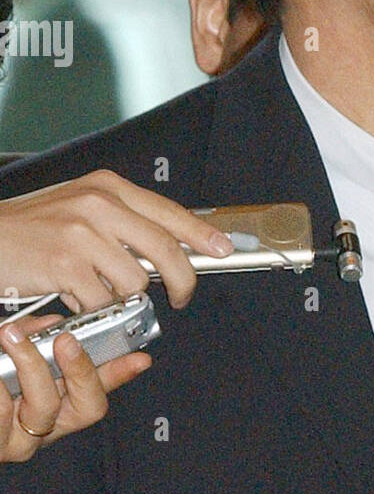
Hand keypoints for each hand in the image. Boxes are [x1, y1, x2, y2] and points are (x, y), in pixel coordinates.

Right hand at [0, 170, 233, 310]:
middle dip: (183, 280)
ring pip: (136, 279)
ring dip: (125, 296)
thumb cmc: (32, 227)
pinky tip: (78, 296)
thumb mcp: (80, 208)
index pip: (169, 211)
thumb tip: (167, 248)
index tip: (223, 249)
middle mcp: (98, 204)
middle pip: (165, 248)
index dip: (201, 234)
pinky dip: (97, 307)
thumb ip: (122, 221)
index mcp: (107, 187)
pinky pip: (104, 299)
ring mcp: (82, 233)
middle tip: (181, 296)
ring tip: (101, 289)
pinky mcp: (66, 264)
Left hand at [0, 318, 149, 461]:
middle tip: (66, 339)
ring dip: (29, 364)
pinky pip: (3, 412)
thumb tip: (52, 326)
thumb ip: (35, 339)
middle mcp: (41, 428)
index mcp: (54, 407)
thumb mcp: (10, 353)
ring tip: (10, 336)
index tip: (139, 357)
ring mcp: (17, 441)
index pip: (100, 393)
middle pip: (86, 406)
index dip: (122, 376)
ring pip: (44, 407)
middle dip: (80, 369)